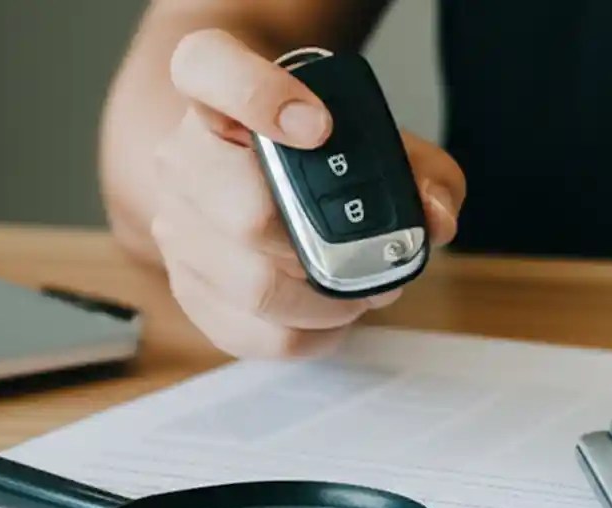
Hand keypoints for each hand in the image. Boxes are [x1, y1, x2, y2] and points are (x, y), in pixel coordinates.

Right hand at [150, 29, 464, 357]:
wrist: (248, 180)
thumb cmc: (315, 157)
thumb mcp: (372, 139)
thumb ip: (420, 168)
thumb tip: (435, 214)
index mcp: (215, 90)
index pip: (209, 69)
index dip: (260, 97)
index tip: (319, 125)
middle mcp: (182, 155)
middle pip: (246, 213)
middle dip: (327, 249)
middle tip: (371, 256)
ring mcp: (176, 225)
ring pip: (254, 286)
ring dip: (326, 302)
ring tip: (358, 291)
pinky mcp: (187, 286)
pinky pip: (252, 331)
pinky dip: (308, 333)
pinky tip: (331, 315)